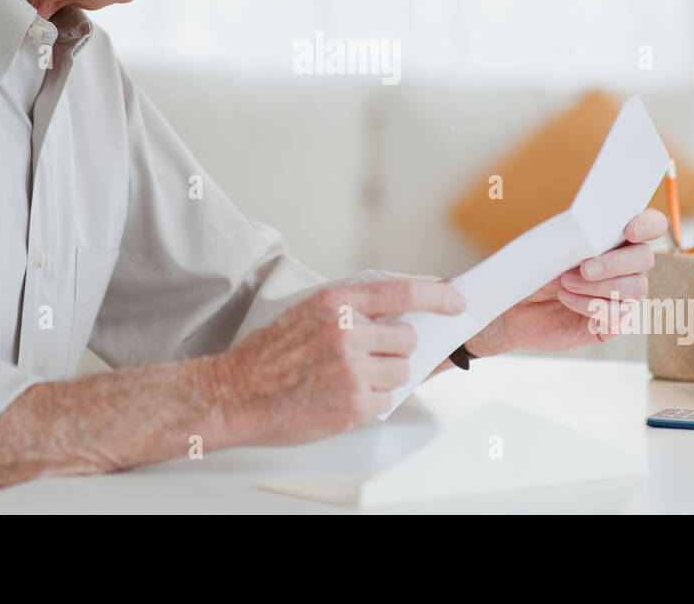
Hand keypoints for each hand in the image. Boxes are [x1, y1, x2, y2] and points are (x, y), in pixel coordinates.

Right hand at [211, 279, 465, 444]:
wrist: (235, 393)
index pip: (404, 290)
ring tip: (349, 379)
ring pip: (402, 370)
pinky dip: (371, 402)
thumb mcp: (309, 313)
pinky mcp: (353, 401)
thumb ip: (352, 310)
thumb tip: (399, 314)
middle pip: (408, 337)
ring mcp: (351, 367)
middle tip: (368, 359)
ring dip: (384, 378)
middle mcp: (346, 329)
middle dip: (395, 350)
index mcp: (336, 301)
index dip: (439, 295)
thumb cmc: (269, 356)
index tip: (457, 301)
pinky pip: (387, 399)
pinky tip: (340, 398)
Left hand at [465, 208, 667, 356]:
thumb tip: (594, 228)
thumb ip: (577, 234)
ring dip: (599, 287)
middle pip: (644, 258)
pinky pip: (621, 316)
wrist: (510, 305)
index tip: (629, 230)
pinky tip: (567, 301)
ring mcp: (620, 295)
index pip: (651, 225)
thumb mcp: (551, 245)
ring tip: (566, 284)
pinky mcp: (611, 323)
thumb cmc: (531, 268)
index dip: (648, 225)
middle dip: (614, 263)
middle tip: (583, 268)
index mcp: (614, 238)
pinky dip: (593, 307)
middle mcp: (624, 265)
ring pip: (635, 288)